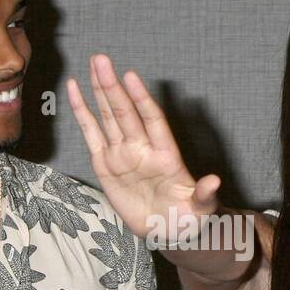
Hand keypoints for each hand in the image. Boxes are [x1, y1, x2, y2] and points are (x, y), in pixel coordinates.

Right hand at [66, 54, 220, 242]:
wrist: (167, 230)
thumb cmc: (188, 217)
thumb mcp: (200, 209)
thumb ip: (204, 194)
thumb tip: (214, 182)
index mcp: (166, 155)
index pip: (152, 120)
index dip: (141, 99)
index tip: (131, 76)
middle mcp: (142, 148)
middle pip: (125, 112)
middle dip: (113, 86)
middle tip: (102, 59)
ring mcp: (122, 154)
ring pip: (108, 116)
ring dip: (100, 90)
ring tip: (94, 64)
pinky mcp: (105, 164)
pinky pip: (91, 134)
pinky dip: (82, 112)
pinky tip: (75, 89)